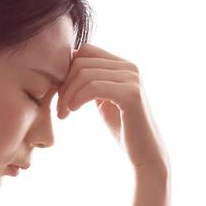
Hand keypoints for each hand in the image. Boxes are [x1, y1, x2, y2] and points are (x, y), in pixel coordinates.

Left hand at [56, 43, 168, 175]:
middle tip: (59, 109)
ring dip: (67, 95)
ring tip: (63, 114)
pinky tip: (72, 111)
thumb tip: (68, 64)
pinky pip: (93, 87)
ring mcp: (132, 79)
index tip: (60, 95)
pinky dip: (77, 98)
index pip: (86, 51)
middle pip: (82, 62)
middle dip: (64, 85)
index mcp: (123, 65)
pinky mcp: (131, 94)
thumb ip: (92, 81)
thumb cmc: (123, 129)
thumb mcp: (103, 99)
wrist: (146, 155)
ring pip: (84, 74)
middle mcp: (130, 67)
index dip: (67, 71)